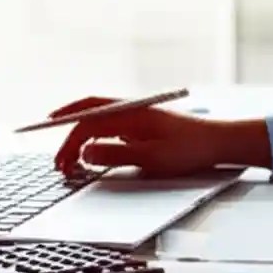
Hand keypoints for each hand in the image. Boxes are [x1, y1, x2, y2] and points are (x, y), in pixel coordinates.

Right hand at [49, 97, 270, 177]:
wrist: (220, 143)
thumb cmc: (191, 150)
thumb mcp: (151, 159)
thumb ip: (116, 155)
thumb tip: (85, 152)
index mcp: (131, 113)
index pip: (88, 120)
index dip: (66, 133)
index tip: (52, 145)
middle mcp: (132, 110)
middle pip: (90, 116)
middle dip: (68, 136)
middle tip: (58, 162)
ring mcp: (138, 117)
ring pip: (99, 122)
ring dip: (81, 138)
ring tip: (69, 160)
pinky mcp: (144, 126)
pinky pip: (111, 128)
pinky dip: (96, 138)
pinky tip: (92, 152)